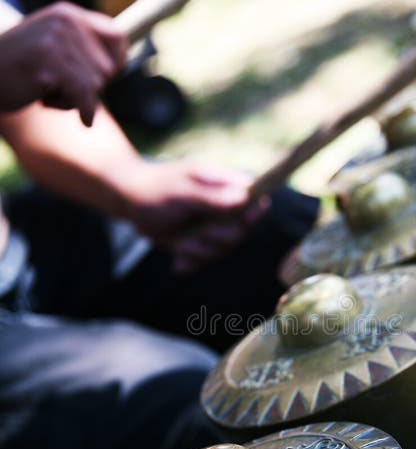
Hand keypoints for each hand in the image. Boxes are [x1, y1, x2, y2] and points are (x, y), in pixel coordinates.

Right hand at [0, 2, 126, 125]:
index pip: (117, 37)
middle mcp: (65, 21)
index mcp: (68, 15)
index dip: (116, 62)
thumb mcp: (52, 50)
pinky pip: (84, 95)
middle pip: (108, 68)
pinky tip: (58, 110)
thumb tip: (120, 63)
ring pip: (95, 84)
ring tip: (45, 90)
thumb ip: (82, 51)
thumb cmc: (18, 71)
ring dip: (74, 98)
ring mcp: (55, 40)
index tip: (103, 78)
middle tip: (56, 85)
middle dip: (88, 86)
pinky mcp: (48, 62)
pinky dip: (79, 109)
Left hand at [119, 161, 268, 269]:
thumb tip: (243, 197)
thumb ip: (211, 198)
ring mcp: (211, 226)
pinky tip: (177, 260)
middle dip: (217, 238)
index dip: (255, 211)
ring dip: (199, 251)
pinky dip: (190, 262)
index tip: (246, 220)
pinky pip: (204, 260)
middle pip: (241, 231)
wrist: (128, 199)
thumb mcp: (182, 193)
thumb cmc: (155, 189)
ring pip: (222, 249)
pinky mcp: (199, 242)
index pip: (254, 197)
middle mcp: (222, 207)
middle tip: (197, 235)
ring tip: (179, 243)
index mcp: (223, 185)